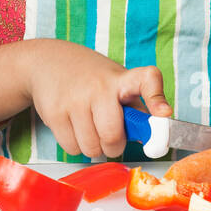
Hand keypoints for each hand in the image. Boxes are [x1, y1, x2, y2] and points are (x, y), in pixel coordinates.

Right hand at [24, 39, 171, 158]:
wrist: (46, 62)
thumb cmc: (89, 76)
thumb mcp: (115, 82)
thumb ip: (135, 107)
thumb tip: (151, 137)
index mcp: (122, 79)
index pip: (148, 80)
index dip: (157, 99)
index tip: (164, 114)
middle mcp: (99, 87)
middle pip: (113, 136)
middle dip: (113, 145)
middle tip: (109, 134)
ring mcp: (74, 100)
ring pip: (91, 148)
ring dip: (93, 146)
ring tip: (88, 127)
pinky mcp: (54, 113)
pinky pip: (72, 148)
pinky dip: (75, 145)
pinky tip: (73, 126)